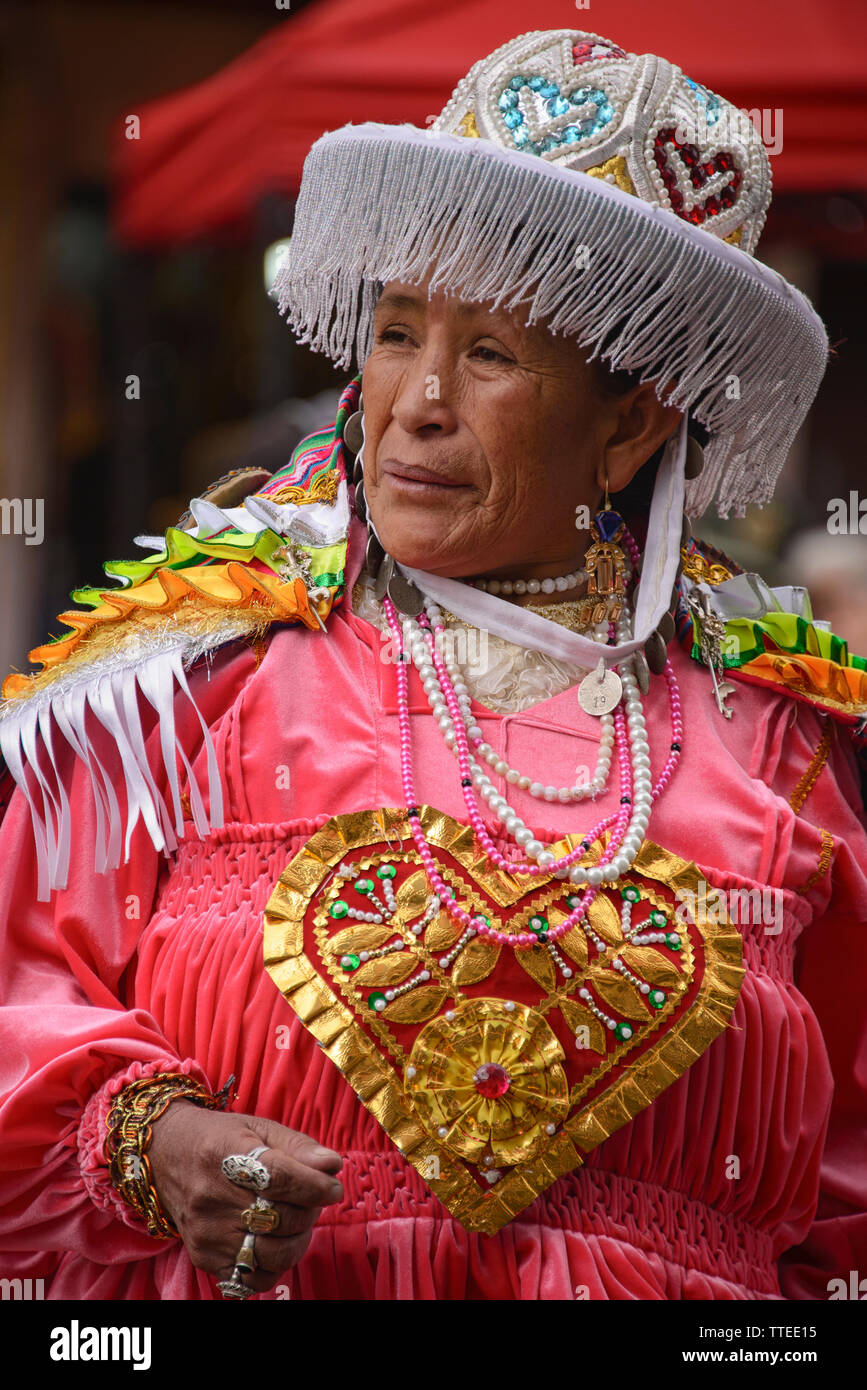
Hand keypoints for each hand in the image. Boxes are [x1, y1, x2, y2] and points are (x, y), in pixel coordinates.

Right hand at [148, 1100, 343, 1293]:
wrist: (165, 1156)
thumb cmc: (221, 1139)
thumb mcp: (259, 1127)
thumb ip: (298, 1146)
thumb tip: (332, 1166)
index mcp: (227, 1154)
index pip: (279, 1177)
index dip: (315, 1186)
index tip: (332, 1187)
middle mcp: (211, 1197)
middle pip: (281, 1218)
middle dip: (310, 1210)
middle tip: (312, 1198)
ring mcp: (206, 1232)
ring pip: (272, 1254)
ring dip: (297, 1239)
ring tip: (295, 1219)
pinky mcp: (204, 1257)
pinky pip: (252, 1278)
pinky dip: (274, 1265)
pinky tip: (274, 1241)